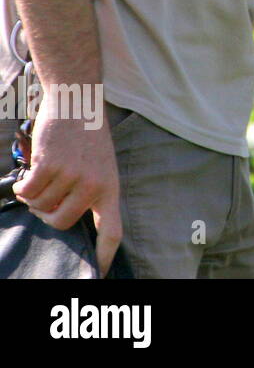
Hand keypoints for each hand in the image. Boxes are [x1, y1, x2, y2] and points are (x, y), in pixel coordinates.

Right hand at [13, 116, 121, 276]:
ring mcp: (72, 177)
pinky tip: (31, 170)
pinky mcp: (51, 167)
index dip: (103, 255)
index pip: (111, 230)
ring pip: (41, 206)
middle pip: (61, 223)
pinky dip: (24, 184)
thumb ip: (91, 191)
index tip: (99, 272)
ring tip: (44, 174)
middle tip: (47, 196)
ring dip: (35, 194)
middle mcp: (94, 186)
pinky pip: (28, 191)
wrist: (79, 100)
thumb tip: (68, 217)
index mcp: (110, 188)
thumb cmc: (88, 135)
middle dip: (47, 213)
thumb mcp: (101, 165)